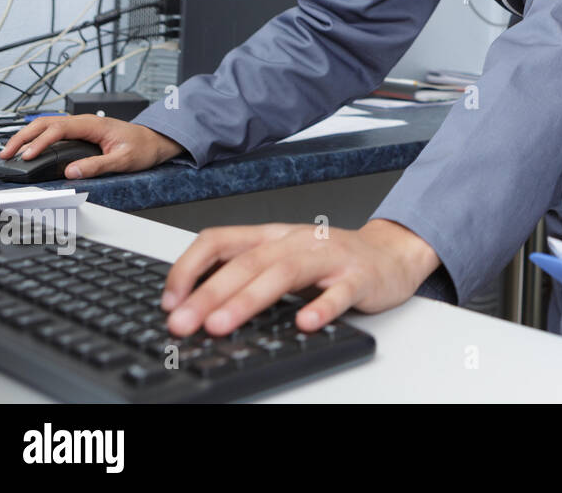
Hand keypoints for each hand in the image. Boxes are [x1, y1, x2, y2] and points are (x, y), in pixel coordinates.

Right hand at [0, 114, 182, 177]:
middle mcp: (86, 121)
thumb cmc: (143, 148)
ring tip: (11, 151)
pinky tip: (28, 147)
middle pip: (46, 122)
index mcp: (94, 124)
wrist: (155, 141)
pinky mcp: (82, 132)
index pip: (59, 129)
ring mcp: (83, 125)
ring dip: (28, 136)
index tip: (28, 155)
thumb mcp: (123, 160)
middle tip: (8, 153)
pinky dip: (37, 137)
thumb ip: (98, 166)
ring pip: (47, 124)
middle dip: (24, 136)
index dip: (40, 141)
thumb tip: (72, 172)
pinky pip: (54, 130)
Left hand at [161, 218, 439, 337]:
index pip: (220, 240)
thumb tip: (192, 304)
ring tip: (221, 325)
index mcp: (273, 236)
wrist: (392, 254)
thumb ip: (246, 273)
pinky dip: (321, 307)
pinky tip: (304, 323)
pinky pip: (340, 293)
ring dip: (249, 299)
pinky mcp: (359, 278)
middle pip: (248, 262)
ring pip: (285, 273)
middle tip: (182, 323)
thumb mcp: (284, 258)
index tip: (169, 300)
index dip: (189, 267)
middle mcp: (297, 242)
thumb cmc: (332, 260)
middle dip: (209, 293)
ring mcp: (329, 258)